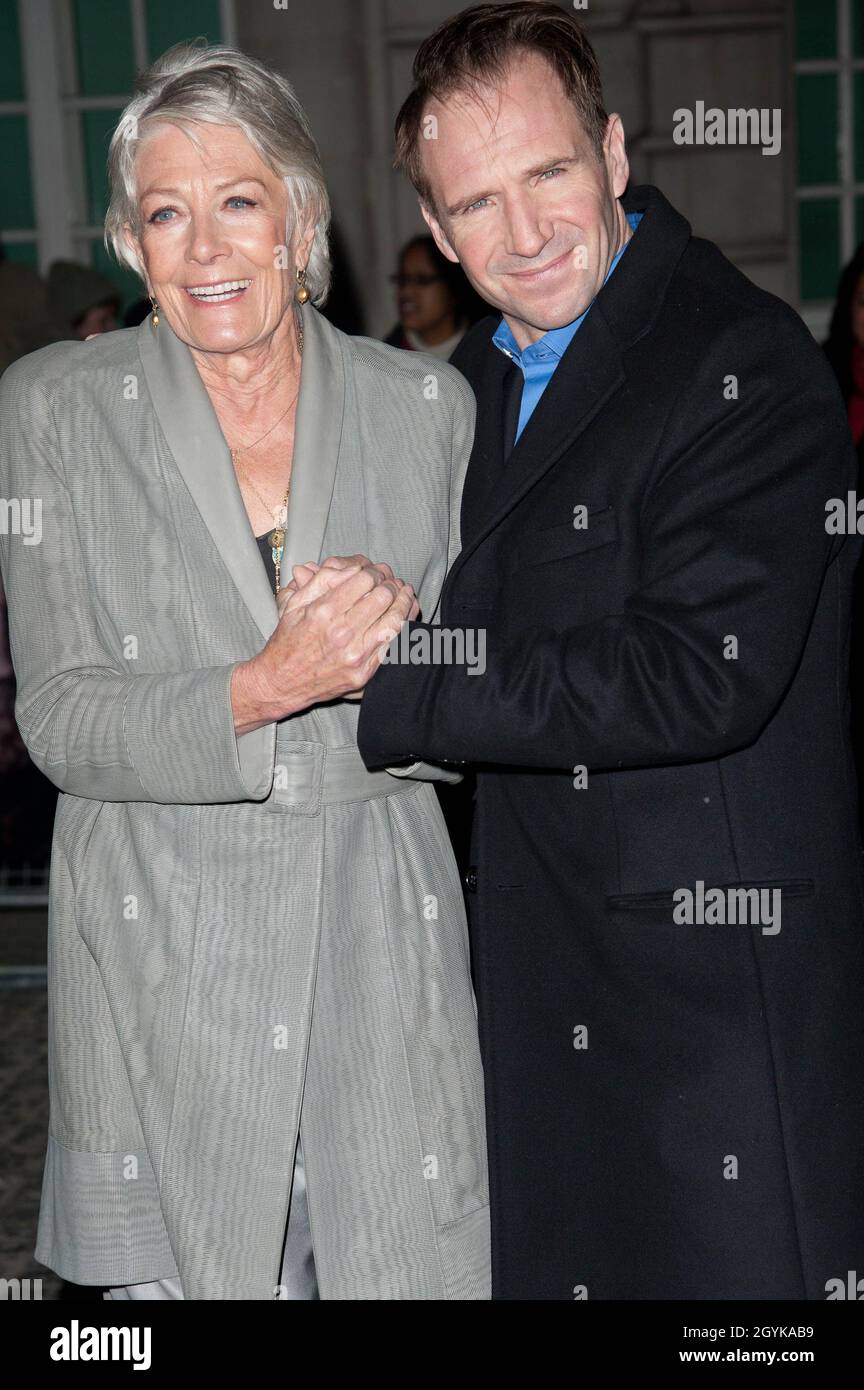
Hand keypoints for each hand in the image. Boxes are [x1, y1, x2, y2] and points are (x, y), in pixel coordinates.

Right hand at [235, 557, 416, 726]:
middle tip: (393, 581)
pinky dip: (404, 627)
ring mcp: (355, 655)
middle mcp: (341, 633)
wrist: (282, 682)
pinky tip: (406, 616)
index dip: (376, 571)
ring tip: (406, 594)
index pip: (365, 580)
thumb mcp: (295, 603)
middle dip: (392, 584)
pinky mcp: (364, 673)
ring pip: (395, 621)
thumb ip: (323, 580)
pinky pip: (394, 646)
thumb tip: (353, 569)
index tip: (378, 571)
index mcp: (324, 612)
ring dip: (405, 603)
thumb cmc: (288, 641)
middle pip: (384, 597)